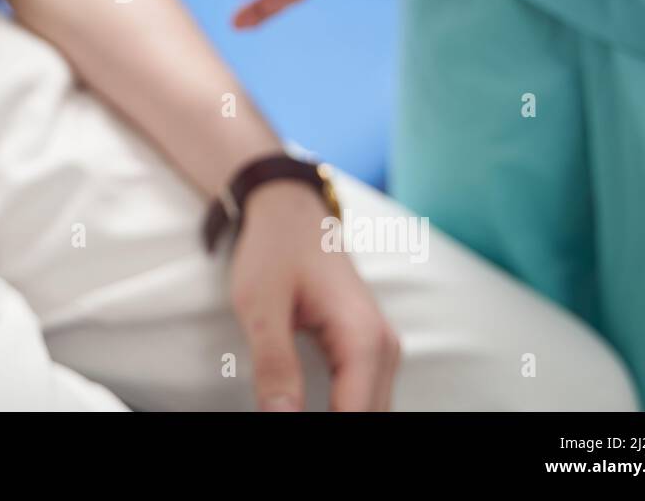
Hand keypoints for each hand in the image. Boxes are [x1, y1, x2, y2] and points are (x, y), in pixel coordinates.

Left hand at [230, 183, 399, 410]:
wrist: (291, 214)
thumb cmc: (274, 251)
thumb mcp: (259, 305)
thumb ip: (274, 364)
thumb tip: (282, 418)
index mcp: (363, 339)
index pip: (354, 417)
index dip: (320, 430)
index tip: (281, 416)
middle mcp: (385, 349)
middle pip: (370, 419)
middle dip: (329, 425)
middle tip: (278, 410)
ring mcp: (382, 351)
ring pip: (371, 412)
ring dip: (338, 418)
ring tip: (284, 407)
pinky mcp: (369, 353)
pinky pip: (364, 400)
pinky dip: (342, 411)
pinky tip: (303, 408)